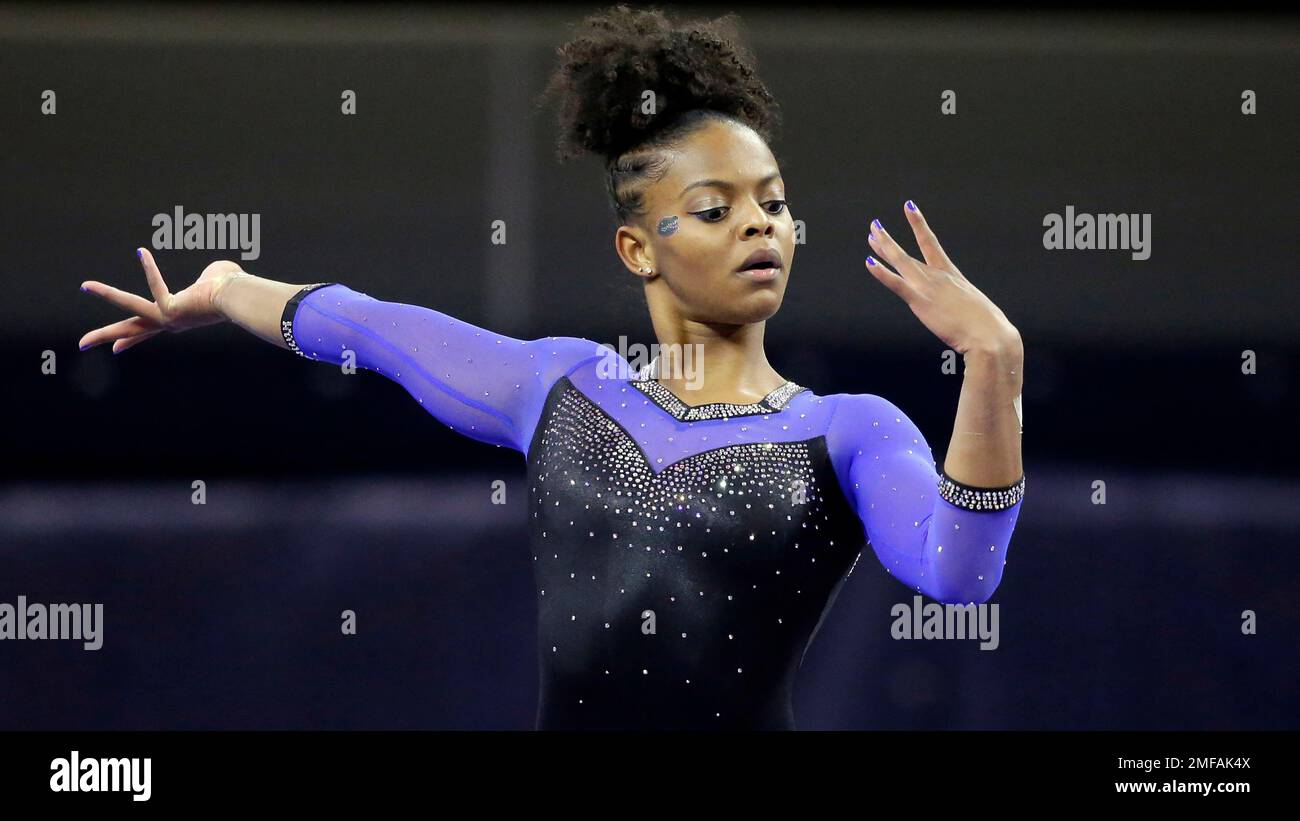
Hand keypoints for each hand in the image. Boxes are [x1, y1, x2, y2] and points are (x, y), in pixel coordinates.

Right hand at [79, 249, 237, 353]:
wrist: (240, 297)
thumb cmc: (232, 288)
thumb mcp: (213, 283)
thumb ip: (205, 279)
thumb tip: (212, 276)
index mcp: (178, 319)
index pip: (150, 330)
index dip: (131, 339)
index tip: (116, 349)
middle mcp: (171, 323)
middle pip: (132, 330)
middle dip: (105, 336)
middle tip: (81, 343)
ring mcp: (169, 318)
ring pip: (131, 307)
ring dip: (107, 294)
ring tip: (85, 285)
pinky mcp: (170, 310)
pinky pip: (156, 285)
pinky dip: (151, 268)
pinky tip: (143, 252)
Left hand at [865, 201, 1019, 354]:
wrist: (990, 334)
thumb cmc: (988, 326)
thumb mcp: (974, 307)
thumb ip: (963, 305)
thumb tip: (964, 311)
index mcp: (951, 275)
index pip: (930, 244)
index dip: (918, 224)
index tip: (909, 207)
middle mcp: (937, 276)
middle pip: (907, 252)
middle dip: (889, 239)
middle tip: (875, 225)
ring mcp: (928, 287)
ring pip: (900, 261)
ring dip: (884, 246)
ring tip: (871, 233)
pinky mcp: (921, 301)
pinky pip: (896, 284)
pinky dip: (882, 273)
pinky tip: (869, 262)